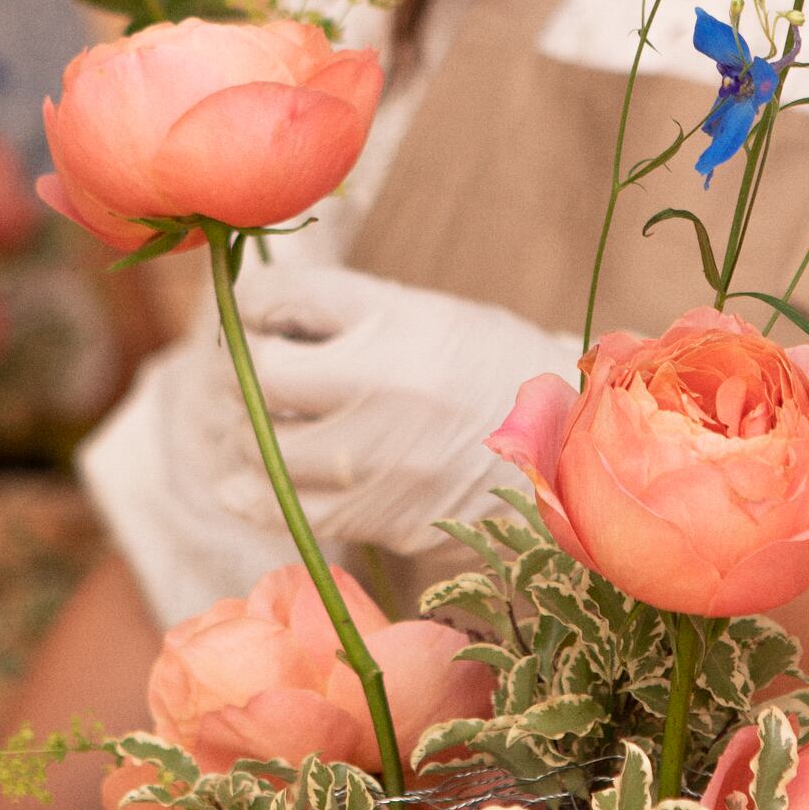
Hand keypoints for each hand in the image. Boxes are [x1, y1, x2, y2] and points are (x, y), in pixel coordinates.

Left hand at [209, 258, 576, 559]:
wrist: (573, 453)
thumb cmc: (497, 373)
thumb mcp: (437, 316)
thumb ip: (357, 313)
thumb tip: (264, 311)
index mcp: (397, 315)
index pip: (282, 298)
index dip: (249, 306)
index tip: (249, 315)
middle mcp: (380, 379)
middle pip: (257, 371)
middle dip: (236, 372)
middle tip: (239, 373)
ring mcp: (375, 452)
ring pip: (262, 442)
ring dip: (244, 433)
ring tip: (251, 426)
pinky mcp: (376, 512)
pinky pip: (283, 507)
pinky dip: (251, 494)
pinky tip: (243, 482)